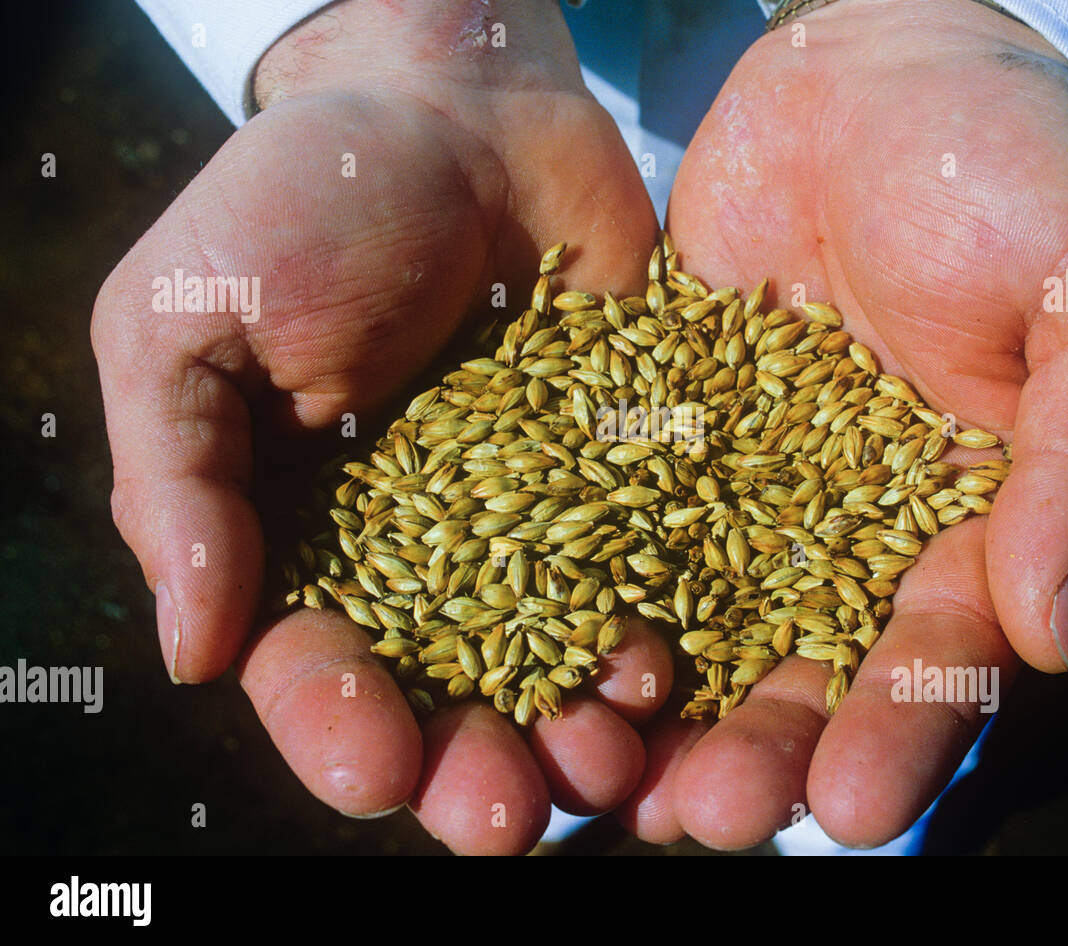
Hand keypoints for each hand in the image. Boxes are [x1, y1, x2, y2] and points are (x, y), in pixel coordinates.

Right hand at [92, 0, 665, 853]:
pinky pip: (651, 575)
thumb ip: (178, 483)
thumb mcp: (185, 324)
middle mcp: (430, 556)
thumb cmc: (300, 203)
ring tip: (604, 766)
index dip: (338, 727)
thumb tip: (190, 649)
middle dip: (472, 764)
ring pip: (558, 662)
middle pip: (448, 695)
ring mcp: (541, 525)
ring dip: (576, 731)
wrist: (454, 112)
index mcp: (309, 540)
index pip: (315, 668)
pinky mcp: (628, 480)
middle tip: (507, 815)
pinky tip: (670, 668)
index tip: (377, 765)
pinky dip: (660, 631)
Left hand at [619, 0, 1067, 847]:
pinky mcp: (664, 432)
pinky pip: (620, 519)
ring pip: (701, 618)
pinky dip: (583, 584)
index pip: (941, 652)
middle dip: (761, 747)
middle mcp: (852, 525)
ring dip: (662, 703)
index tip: (848, 802)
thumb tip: (1054, 631)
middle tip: (704, 816)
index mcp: (971, 517)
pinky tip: (534, 651)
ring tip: (607, 775)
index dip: (901, 730)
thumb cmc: (1019, 167)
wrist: (877, 68)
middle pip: (805, 664)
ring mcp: (749, 485)